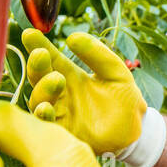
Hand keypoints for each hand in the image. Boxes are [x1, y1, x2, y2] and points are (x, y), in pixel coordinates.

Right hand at [23, 30, 165, 166]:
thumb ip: (98, 54)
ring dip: (43, 89)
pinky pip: (47, 125)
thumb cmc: (125, 100)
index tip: (29, 33)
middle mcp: (60, 93)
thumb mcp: (116, 72)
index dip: (38, 45)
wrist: (137, 132)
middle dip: (37, 65)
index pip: (50, 58)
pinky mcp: (63, 133)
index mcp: (71, 76)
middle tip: (41, 54)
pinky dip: (43, 116)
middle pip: (40, 77)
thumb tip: (72, 37)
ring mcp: (59, 113)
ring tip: (56, 79)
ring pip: (39, 100)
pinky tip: (46, 107)